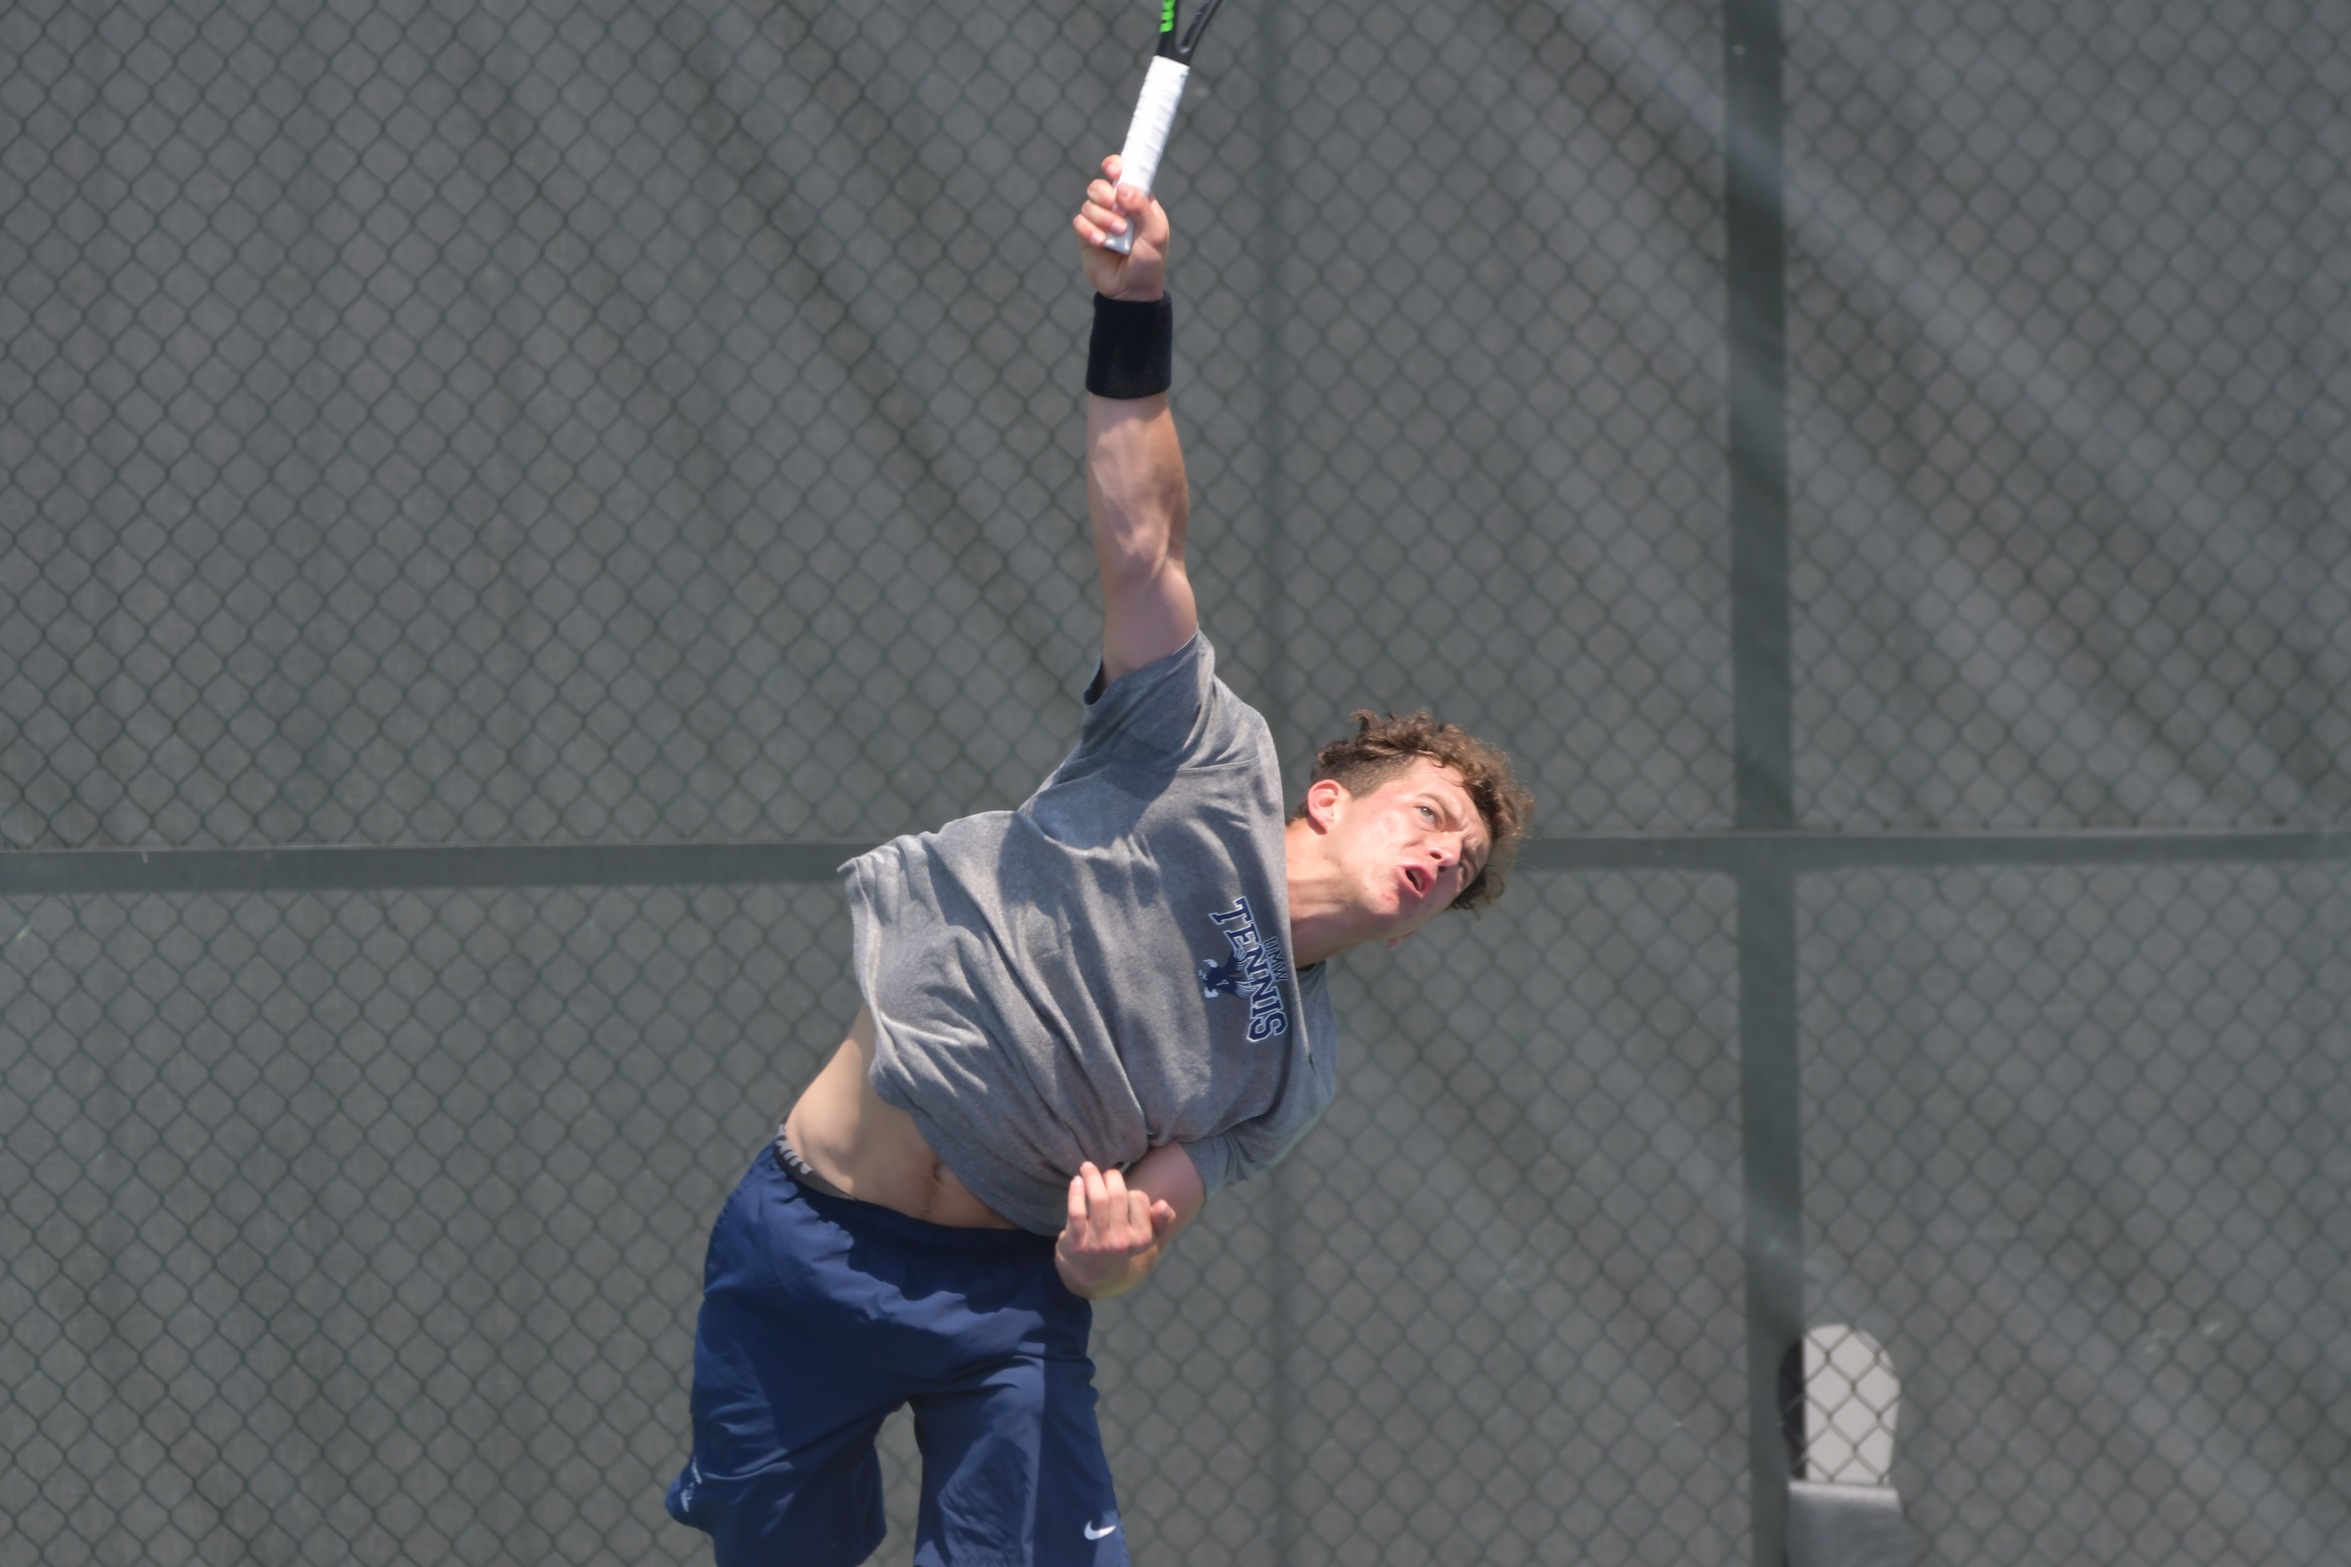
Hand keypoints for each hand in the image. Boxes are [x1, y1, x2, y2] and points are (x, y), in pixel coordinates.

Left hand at [1054, 1160, 1176, 1297]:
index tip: (1122, 1191)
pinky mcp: (1076, 1243)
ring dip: (1092, 1177)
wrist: (1090, 1269)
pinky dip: (1076, 1192)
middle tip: (1106, 1171)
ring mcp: (1098, 1244)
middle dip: (1111, 1176)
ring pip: (1098, 1200)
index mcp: (1141, 1239)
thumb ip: (1162, 1221)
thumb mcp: (1146, 1235)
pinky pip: (1076, 1211)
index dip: (1129, 1190)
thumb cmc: (1120, 1242)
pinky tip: (1076, 1181)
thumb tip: (1162, 1205)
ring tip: (1088, 1167)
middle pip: (1117, 1195)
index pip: (1139, 1199)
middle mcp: (1121, 1243)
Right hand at [1073, 155, 1168, 301]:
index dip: (1115, 166)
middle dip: (1106, 196)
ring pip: (1089, 203)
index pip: (1123, 173)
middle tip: (1118, 211)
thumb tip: (1122, 187)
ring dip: (1103, 217)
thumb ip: (1142, 207)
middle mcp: (1117, 207)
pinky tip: (1101, 242)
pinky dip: (1090, 230)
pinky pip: (1080, 221)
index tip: (1113, 170)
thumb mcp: (1155, 234)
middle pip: (1100, 185)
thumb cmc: (1149, 262)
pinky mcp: (1086, 235)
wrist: (1132, 291)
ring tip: (1117, 235)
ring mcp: (1100, 220)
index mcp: (1137, 200)